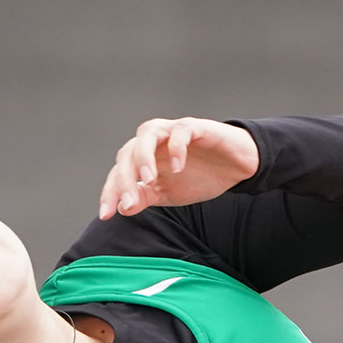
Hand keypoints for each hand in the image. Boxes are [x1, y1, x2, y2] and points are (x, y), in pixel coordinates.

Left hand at [98, 117, 258, 220]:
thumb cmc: (200, 176)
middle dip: (125, 178)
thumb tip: (122, 208)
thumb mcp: (169, 194)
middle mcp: (154, 142)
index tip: (106, 215)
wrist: (236, 166)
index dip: (110, 192)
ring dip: (144, 156)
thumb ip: (145, 198)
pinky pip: (180, 131)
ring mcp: (173, 132)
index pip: (119, 172)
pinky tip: (179, 167)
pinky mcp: (196, 127)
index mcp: (144, 158)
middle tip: (129, 201)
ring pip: (147, 133)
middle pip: (128, 152)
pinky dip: (176, 148)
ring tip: (149, 178)